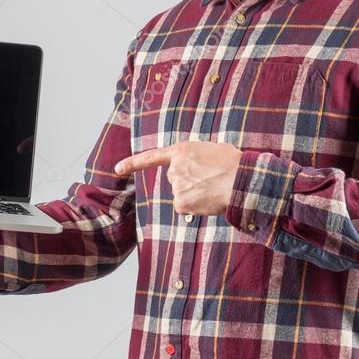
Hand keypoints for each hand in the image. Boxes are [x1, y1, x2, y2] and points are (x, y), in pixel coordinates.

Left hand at [114, 141, 241, 216]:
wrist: (241, 180)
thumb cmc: (234, 164)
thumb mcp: (213, 150)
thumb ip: (197, 158)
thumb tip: (198, 169)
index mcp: (182, 151)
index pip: (152, 157)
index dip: (133, 163)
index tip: (117, 169)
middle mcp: (174, 168)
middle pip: (175, 180)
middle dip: (189, 182)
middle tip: (210, 180)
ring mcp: (176, 186)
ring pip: (182, 194)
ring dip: (195, 194)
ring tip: (213, 189)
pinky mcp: (180, 202)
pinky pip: (185, 208)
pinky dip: (195, 207)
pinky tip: (209, 200)